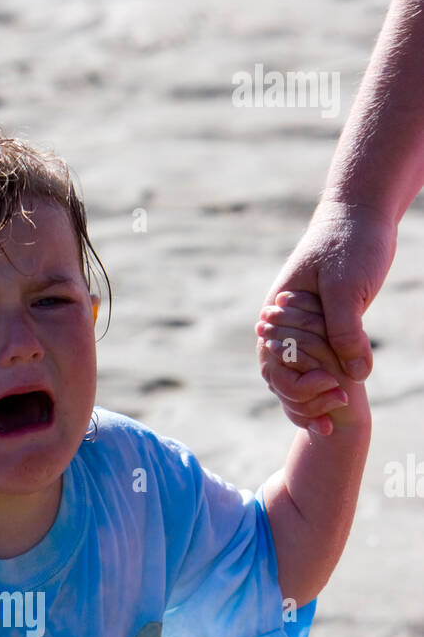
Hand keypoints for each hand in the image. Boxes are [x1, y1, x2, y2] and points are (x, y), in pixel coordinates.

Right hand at [256, 199, 395, 415]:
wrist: (361, 213)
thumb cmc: (351, 244)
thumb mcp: (349, 289)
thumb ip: (347, 331)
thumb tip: (355, 375)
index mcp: (278, 314)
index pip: (275, 367)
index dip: (301, 390)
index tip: (335, 392)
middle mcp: (283, 324)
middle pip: (281, 378)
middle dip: (304, 403)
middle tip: (329, 424)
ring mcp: (300, 326)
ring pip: (296, 375)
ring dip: (312, 399)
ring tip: (330, 424)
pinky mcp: (320, 326)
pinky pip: (315, 364)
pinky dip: (324, 385)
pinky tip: (341, 399)